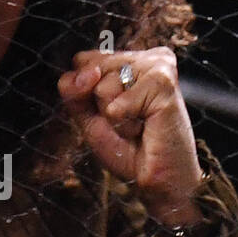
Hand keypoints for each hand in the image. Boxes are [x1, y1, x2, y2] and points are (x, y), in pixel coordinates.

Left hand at [58, 49, 203, 225]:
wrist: (159, 179)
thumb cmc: (130, 149)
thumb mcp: (89, 117)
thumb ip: (73, 91)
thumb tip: (89, 72)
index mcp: (128, 60)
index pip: (83, 60)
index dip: (85, 92)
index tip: (113, 111)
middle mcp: (145, 57)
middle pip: (91, 69)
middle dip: (100, 105)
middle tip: (128, 120)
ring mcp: (157, 65)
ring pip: (103, 85)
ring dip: (115, 117)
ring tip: (138, 125)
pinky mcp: (164, 82)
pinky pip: (118, 104)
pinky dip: (125, 125)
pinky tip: (147, 126)